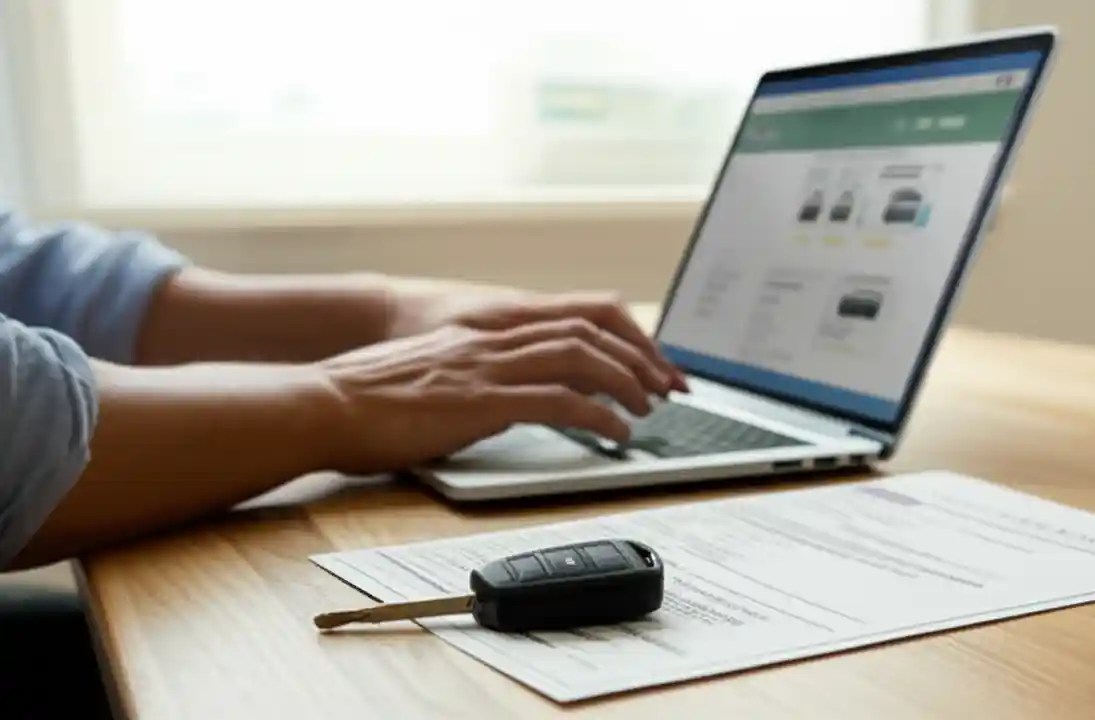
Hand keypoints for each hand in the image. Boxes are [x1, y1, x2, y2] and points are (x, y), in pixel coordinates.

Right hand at [313, 321, 665, 472]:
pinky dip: (599, 415)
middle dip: (637, 358)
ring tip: (648, 408)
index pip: (569, 317)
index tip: (643, 361)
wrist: (324, 403)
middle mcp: (492, 339)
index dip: (617, 336)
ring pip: (582, 357)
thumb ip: (468, 377)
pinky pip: (560, 401)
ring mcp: (489, 367)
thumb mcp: (428, 375)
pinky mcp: (483, 400)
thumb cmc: (364, 399)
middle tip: (666, 385)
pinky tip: (617, 433)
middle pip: (588, 331)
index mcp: (482, 330)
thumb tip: (495, 400)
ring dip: (626, 382)